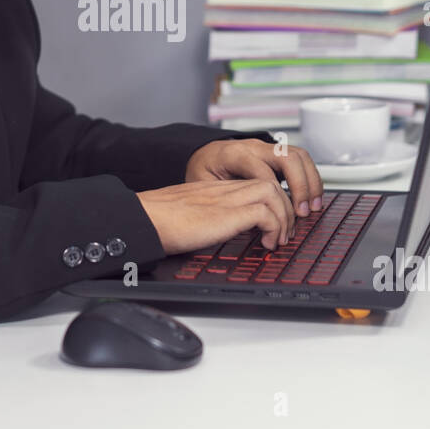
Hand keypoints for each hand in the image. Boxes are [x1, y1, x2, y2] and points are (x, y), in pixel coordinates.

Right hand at [136, 179, 295, 255]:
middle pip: (271, 185)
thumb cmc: (157, 222)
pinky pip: (265, 212)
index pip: (257, 184)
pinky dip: (274, 228)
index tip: (275, 227)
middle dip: (286, 210)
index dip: (273, 204)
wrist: (143, 219)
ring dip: (284, 217)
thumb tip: (218, 235)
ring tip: (278, 240)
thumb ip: (208, 218)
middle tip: (284, 234)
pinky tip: (267, 244)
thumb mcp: (191, 216)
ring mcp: (226, 199)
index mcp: (216, 189)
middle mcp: (224, 190)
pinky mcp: (227, 213)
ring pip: (274, 192)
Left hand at [183, 138, 324, 218]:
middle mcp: (253, 147)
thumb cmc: (202, 170)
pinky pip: (300, 160)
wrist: (203, 154)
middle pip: (288, 157)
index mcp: (234, 154)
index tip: (280, 217)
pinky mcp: (275, 154)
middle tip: (303, 212)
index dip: (276, 195)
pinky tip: (311, 198)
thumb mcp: (202, 185)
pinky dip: (310, 178)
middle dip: (300, 186)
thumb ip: (225, 200)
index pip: (263, 172)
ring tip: (313, 207)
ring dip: (311, 182)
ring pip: (299, 156)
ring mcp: (267, 148)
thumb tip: (247, 223)